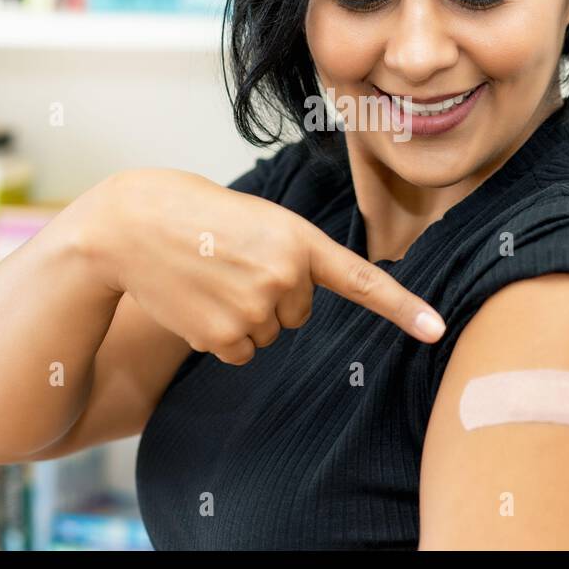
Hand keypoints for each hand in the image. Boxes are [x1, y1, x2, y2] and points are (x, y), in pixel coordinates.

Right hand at [79, 168, 446, 364]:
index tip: (438, 329)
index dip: (403, 308)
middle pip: (299, 314)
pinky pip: (241, 353)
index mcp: (298, 239)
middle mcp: (285, 277)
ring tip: (208, 276)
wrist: (130, 224)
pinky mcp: (223, 337)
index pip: (361, 280)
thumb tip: (294, 307)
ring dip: (243, 315)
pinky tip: (197, 301)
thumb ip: (289, 256)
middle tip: (231, 262)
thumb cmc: (194, 214)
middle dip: (271, 295)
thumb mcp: (256, 220)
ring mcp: (255, 309)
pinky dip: (221, 336)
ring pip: (268, 335)